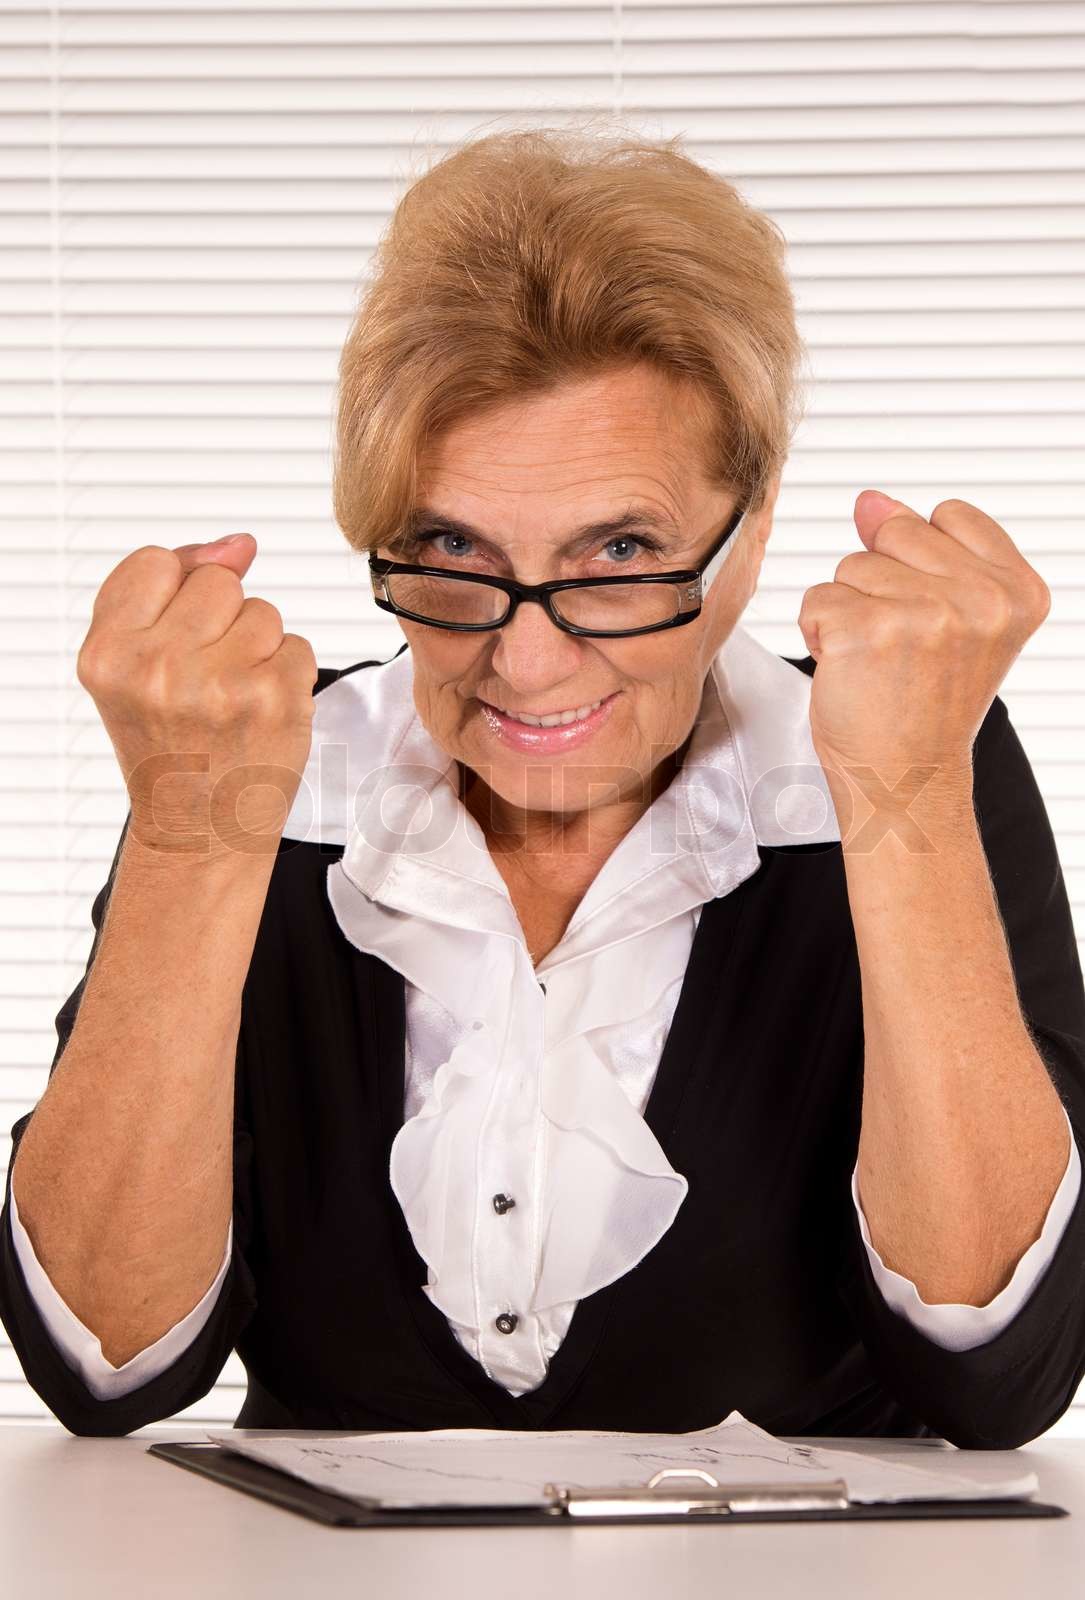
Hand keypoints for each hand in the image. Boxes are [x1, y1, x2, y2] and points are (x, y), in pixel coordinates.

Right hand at [76, 533, 318, 860]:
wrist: (198, 829)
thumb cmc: (167, 741)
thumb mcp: (132, 666)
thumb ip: (169, 589)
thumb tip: (241, 544)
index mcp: (108, 654)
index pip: (157, 562)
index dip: (174, 597)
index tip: (173, 646)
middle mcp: (158, 668)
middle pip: (219, 582)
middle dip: (220, 622)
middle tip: (204, 682)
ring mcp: (220, 684)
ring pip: (263, 611)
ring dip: (258, 647)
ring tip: (232, 698)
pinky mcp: (275, 699)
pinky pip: (298, 645)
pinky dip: (287, 675)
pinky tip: (260, 712)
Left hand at [797, 492, 1051, 812]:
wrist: (907, 780)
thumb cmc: (924, 706)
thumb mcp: (950, 616)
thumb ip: (920, 547)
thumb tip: (870, 500)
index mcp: (1018, 589)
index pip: (947, 516)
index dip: (922, 562)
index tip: (932, 622)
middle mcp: (981, 599)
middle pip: (893, 533)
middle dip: (881, 583)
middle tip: (901, 648)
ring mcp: (926, 614)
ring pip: (850, 566)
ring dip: (848, 611)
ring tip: (877, 662)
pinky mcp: (866, 631)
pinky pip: (817, 598)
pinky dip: (818, 633)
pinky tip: (850, 671)